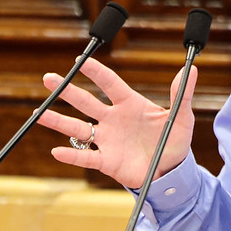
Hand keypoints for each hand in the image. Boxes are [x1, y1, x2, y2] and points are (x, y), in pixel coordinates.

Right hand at [34, 57, 198, 189]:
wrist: (170, 171)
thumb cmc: (174, 141)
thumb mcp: (182, 118)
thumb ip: (182, 95)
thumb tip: (191, 69)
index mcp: (129, 104)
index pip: (110, 84)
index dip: (96, 72)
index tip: (82, 60)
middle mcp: (113, 119)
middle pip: (86, 102)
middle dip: (67, 90)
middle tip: (49, 78)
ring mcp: (107, 140)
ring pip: (78, 127)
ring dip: (59, 120)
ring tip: (39, 113)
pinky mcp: (106, 161)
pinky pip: (86, 157)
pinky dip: (71, 155)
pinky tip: (57, 151)